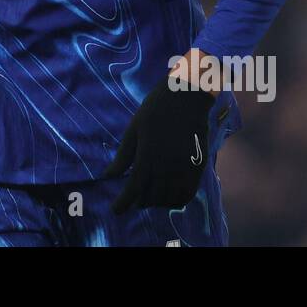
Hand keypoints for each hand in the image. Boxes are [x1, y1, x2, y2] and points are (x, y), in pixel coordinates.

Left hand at [102, 75, 213, 211]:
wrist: (186, 96)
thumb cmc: (155, 109)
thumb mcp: (133, 129)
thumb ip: (123, 155)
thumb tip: (108, 175)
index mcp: (147, 155)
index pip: (134, 188)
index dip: (123, 203)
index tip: (116, 210)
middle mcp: (166, 165)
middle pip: (151, 196)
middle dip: (139, 202)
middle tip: (133, 199)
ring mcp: (184, 167)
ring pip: (170, 198)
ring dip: (158, 202)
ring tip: (150, 197)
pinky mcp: (198, 166)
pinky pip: (188, 193)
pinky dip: (177, 200)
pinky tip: (169, 196)